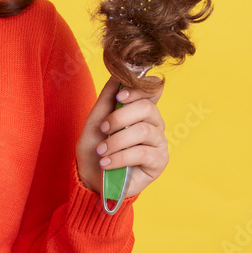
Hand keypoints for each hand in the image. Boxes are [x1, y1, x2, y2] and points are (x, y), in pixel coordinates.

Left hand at [75, 75, 168, 197]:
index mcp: (140, 110)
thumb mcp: (96, 120)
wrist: (92, 178)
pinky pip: (142, 153)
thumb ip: (108, 98)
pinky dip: (119, 157)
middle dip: (120, 117)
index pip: (153, 89)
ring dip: (116, 140)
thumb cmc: (95, 149)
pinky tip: (106, 163)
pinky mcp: (159, 161)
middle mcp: (154, 123)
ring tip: (101, 151)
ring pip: (143, 131)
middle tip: (103, 128)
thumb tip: (118, 74)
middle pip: (147, 108)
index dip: (139, 88)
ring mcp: (159, 142)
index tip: (120, 96)